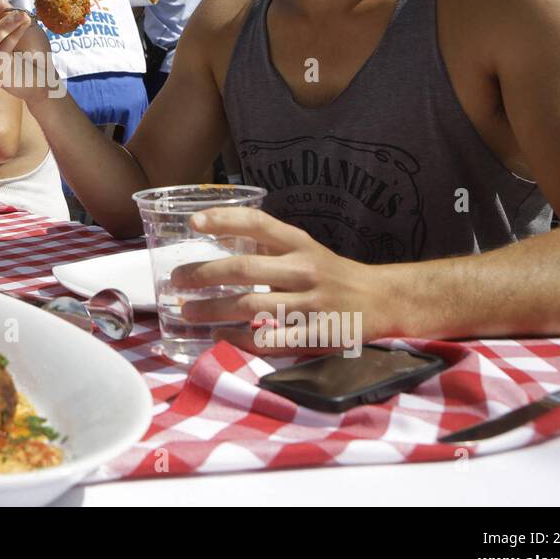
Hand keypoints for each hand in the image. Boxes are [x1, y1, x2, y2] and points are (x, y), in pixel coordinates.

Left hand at [169, 208, 404, 356]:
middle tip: (176, 279)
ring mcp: (311, 303)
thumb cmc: (332, 273)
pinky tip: (221, 336)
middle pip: (245, 269)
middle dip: (204, 274)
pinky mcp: (316, 334)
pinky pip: (271, 339)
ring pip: (251, 306)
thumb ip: (267, 246)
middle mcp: (304, 269)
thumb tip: (217, 240)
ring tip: (188, 311)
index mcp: (300, 243)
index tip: (193, 222)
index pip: (257, 223)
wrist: (382, 300)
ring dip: (213, 309)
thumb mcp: (304, 249)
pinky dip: (241, 338)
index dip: (224, 219)